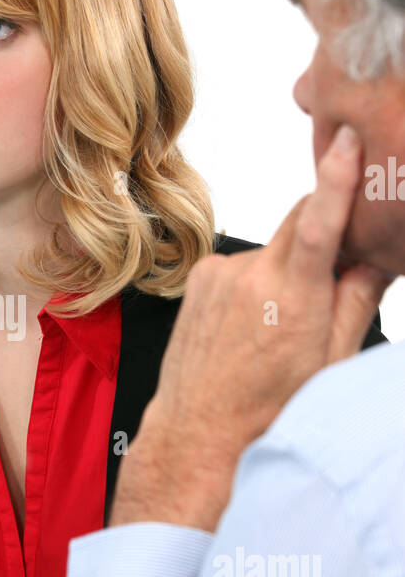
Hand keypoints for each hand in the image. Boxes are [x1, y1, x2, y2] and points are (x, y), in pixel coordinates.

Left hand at [111, 124, 389, 533]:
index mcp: (293, 299)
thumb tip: (377, 261)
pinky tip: (249, 324)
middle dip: (322, 235)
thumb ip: (357, 302)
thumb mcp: (331, 362)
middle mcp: (252, 277)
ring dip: (284, 271)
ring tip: (276, 326)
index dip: (338, 178)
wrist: (199, 433)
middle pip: (298, 222)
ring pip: (271, 249)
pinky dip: (255, 283)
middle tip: (330, 280)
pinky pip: (242, 264)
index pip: (319, 222)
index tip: (351, 143)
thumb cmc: (267, 408)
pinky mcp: (201, 277)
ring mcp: (221, 275)